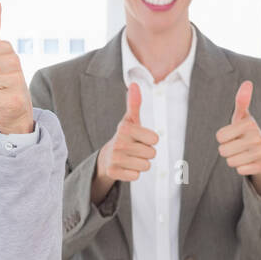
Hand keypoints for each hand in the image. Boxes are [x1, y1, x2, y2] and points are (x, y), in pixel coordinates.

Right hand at [93, 81, 157, 201]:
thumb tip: (134, 83)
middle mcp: (118, 142)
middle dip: (146, 153)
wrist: (106, 157)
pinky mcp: (112, 172)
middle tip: (134, 150)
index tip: (140, 138)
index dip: (150, 140)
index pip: (154, 139)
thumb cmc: (125, 137)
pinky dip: (133, 173)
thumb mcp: (130, 120)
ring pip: (145, 166)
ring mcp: (114, 158)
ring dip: (141, 164)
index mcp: (124, 128)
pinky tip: (125, 167)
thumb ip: (134, 103)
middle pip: (151, 153)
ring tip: (131, 158)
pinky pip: (136, 176)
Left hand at [216, 80, 260, 203]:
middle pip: (223, 151)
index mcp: (249, 124)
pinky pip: (240, 171)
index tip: (233, 135)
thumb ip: (242, 101)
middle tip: (238, 146)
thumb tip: (247, 82)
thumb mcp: (243, 117)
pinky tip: (249, 162)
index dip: (223, 138)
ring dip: (234, 160)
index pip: (219, 136)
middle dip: (227, 151)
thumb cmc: (247, 132)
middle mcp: (257, 137)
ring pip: (231, 162)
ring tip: (243, 154)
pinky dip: (242, 168)